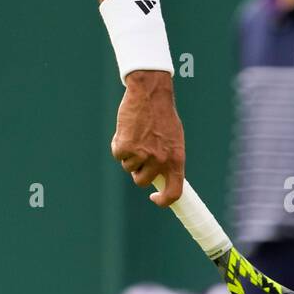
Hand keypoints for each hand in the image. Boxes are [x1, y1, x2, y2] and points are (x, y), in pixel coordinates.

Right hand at [110, 70, 184, 206]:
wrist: (150, 94)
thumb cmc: (162, 115)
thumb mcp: (174, 139)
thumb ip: (168, 159)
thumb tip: (162, 178)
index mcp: (176, 160)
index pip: (174, 192)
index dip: (163, 200)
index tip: (154, 197)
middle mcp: (160, 161)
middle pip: (142, 181)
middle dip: (137, 171)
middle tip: (139, 154)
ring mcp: (142, 155)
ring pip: (128, 167)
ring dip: (129, 154)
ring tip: (137, 135)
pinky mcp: (126, 147)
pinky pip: (118, 155)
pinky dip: (119, 144)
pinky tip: (127, 130)